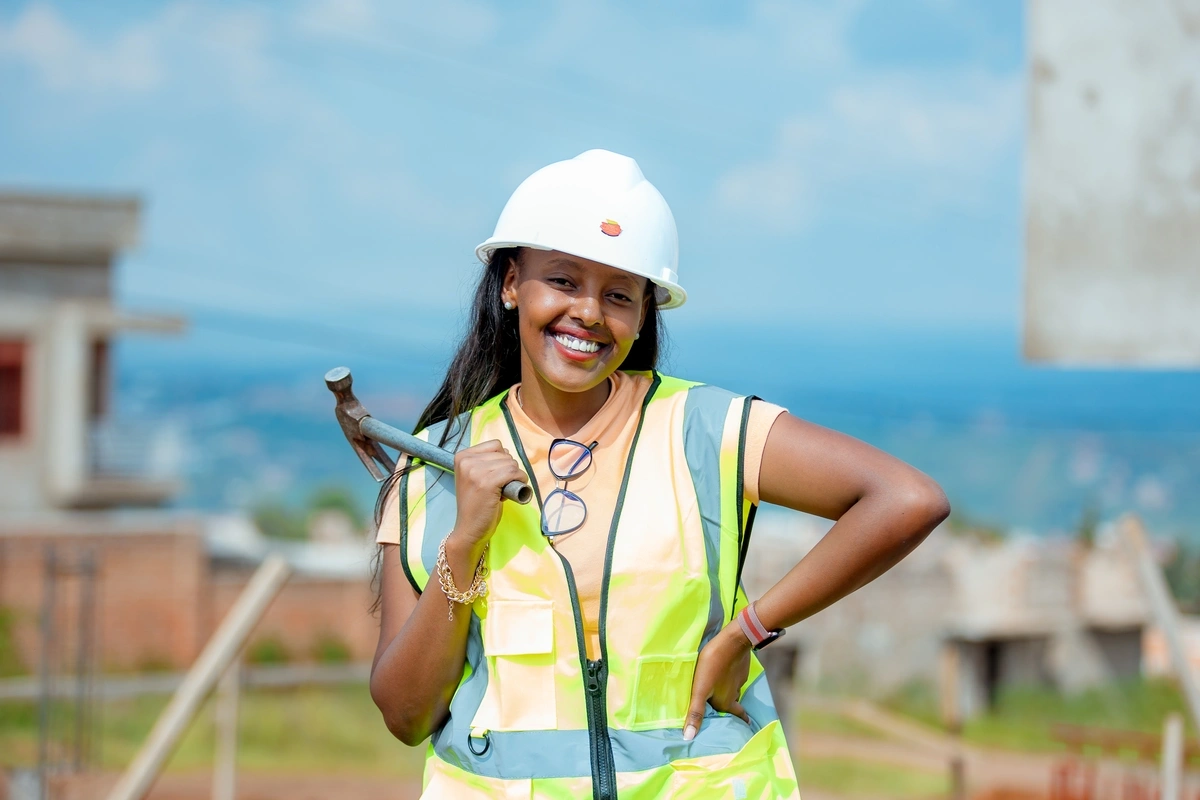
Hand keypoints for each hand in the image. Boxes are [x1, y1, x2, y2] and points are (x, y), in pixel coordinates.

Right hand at [452, 439, 527, 544]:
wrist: (469, 529)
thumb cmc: (476, 505)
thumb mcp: (474, 477)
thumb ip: (485, 462)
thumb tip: (507, 453)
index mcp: (462, 457)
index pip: (495, 445)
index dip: (502, 460)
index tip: (496, 476)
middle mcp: (466, 461)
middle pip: (505, 454)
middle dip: (508, 470)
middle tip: (499, 487)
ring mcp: (476, 471)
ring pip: (511, 463)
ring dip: (515, 477)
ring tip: (502, 491)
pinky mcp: (488, 483)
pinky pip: (514, 473)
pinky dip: (520, 480)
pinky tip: (512, 492)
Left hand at [683, 622, 751, 740]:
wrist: (732, 641)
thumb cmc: (713, 665)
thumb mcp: (700, 689)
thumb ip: (695, 712)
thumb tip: (689, 737)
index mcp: (726, 702)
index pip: (730, 717)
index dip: (731, 723)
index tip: (734, 728)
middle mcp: (734, 694)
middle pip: (732, 706)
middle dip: (731, 711)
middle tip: (728, 713)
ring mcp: (739, 681)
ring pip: (733, 692)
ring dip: (729, 694)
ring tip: (721, 694)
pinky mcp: (740, 669)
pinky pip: (734, 679)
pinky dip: (730, 680)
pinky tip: (724, 676)